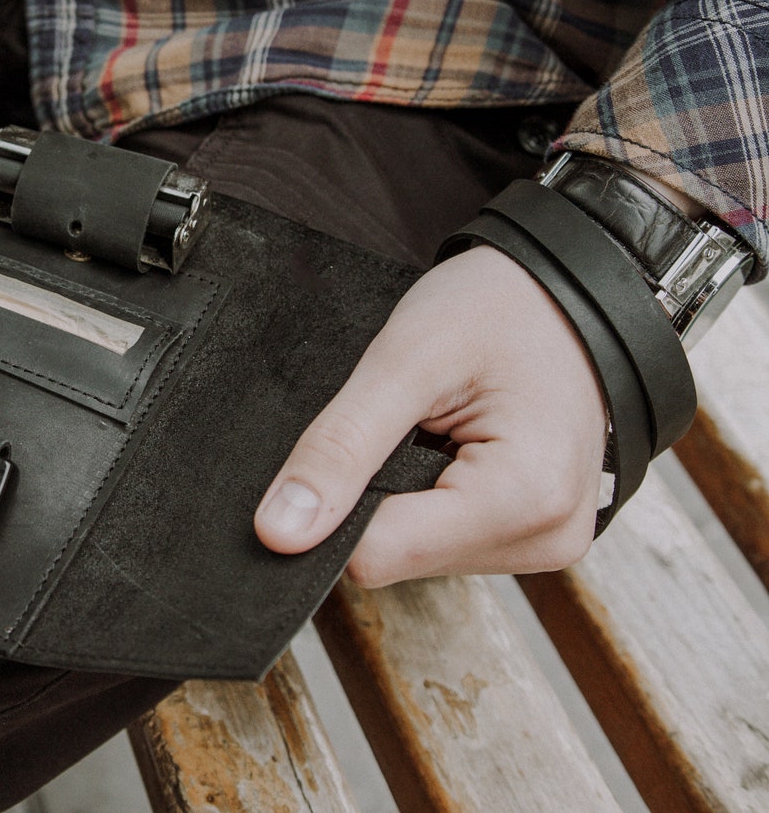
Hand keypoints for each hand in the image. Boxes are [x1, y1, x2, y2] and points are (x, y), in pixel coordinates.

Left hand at [254, 245, 606, 585]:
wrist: (568, 290)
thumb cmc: (500, 308)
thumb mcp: (403, 360)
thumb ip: (339, 448)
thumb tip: (278, 532)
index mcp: (525, 499)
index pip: (376, 554)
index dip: (336, 503)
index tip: (346, 443)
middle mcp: (546, 539)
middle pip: (396, 556)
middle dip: (374, 493)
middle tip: (403, 420)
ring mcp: (545, 543)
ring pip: (414, 551)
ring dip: (400, 492)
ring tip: (434, 426)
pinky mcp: (534, 535)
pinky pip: (442, 538)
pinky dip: (425, 495)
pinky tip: (447, 444)